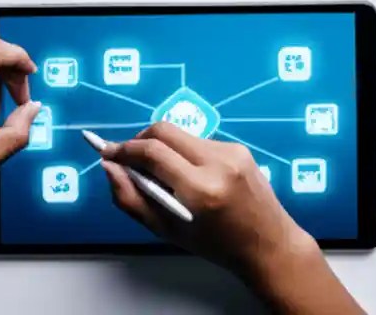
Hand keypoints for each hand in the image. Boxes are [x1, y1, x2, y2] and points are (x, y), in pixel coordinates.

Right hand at [101, 122, 316, 271]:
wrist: (268, 245)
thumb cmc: (215, 245)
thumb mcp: (167, 231)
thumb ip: (131, 199)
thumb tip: (109, 167)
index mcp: (200, 189)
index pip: (152, 151)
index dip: (124, 149)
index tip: (107, 153)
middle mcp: (218, 162)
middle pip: (164, 130)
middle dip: (139, 140)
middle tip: (129, 159)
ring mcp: (232, 151)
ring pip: (181, 135)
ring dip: (163, 148)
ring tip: (162, 175)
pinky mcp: (239, 148)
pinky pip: (199, 142)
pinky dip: (184, 154)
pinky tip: (189, 176)